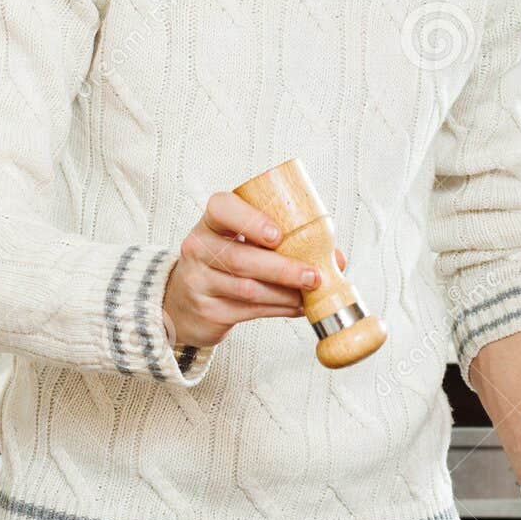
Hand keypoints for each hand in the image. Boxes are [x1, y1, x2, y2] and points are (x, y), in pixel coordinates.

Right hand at [163, 190, 344, 349]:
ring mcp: (199, 281)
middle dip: (283, 268)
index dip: (250, 220)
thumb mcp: (242, 242)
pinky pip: (249, 311)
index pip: (222, 208)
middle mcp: (199, 248)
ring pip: (248, 288)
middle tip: (314, 276)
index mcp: (211, 222)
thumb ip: (284, 242)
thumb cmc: (225, 262)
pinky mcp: (208, 310)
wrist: (184, 300)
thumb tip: (336, 258)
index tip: (277, 235)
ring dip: (286, 293)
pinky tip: (297, 307)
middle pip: (241, 258)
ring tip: (309, 293)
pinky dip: (279, 310)